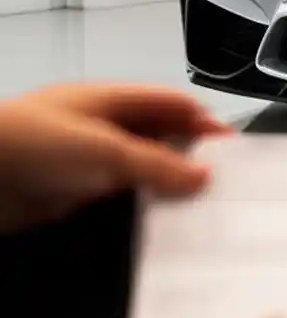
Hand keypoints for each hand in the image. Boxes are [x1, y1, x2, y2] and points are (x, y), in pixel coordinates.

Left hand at [0, 83, 229, 233]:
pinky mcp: (76, 189)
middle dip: (191, 154)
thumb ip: (157, 163)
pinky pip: (123, 195)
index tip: (232, 147)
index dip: (205, 122)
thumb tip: (201, 174)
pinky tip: (161, 218)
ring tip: (199, 202)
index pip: (173, 105)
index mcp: (112, 99)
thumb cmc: (24, 141)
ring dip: (169, 182)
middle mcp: (102, 126)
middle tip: (222, 178)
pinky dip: (146, 204)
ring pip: (144, 167)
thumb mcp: (105, 149)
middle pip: (162, 136)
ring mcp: (88, 158)